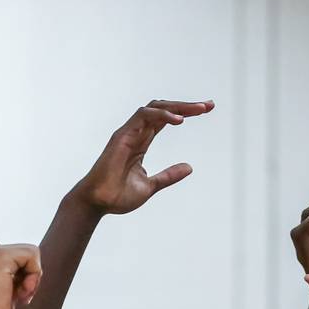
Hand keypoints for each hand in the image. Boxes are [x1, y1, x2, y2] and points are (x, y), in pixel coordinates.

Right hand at [0, 238, 41, 308]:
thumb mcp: (3, 286)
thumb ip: (13, 273)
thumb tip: (35, 267)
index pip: (17, 255)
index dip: (23, 275)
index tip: (14, 294)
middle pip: (26, 252)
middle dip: (30, 276)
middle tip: (19, 296)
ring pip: (31, 252)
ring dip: (32, 277)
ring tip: (19, 295)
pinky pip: (32, 255)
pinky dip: (34, 275)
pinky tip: (20, 292)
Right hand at [71, 99, 213, 215]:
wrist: (98, 203)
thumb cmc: (118, 196)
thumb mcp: (151, 185)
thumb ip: (169, 175)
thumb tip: (189, 167)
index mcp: (141, 142)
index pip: (165, 120)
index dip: (185, 112)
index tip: (207, 110)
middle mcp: (135, 134)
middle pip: (162, 110)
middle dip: (186, 105)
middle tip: (209, 106)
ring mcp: (128, 133)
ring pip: (153, 108)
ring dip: (177, 106)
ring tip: (199, 109)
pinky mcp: (122, 136)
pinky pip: (142, 117)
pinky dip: (162, 115)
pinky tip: (179, 120)